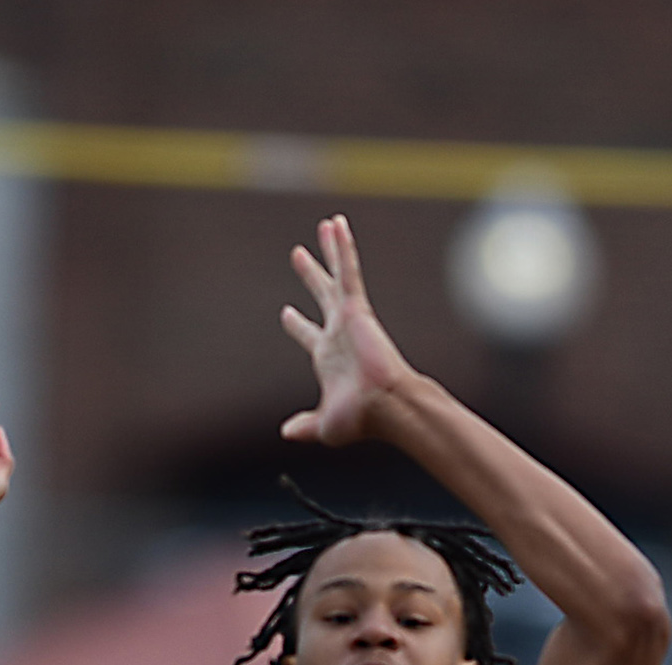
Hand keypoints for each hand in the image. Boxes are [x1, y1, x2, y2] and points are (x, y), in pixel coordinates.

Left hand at [280, 215, 416, 446]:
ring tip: (326, 225)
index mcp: (328, 359)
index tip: (286, 313)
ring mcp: (349, 319)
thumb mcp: (325, 425)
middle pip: (321, 296)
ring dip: (329, 251)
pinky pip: (348, 271)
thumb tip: (287, 432)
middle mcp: (338, 334)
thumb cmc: (361, 420)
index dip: (297, 325)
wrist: (385, 406)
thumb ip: (305, 425)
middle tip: (298, 255)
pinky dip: (343, 249)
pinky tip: (337, 226)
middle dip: (311, 276)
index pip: (309, 336)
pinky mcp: (358, 309)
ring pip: (336, 277)